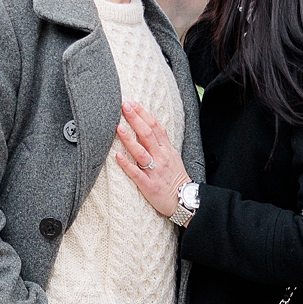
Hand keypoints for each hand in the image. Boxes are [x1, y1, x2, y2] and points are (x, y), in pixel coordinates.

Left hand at [115, 100, 189, 217]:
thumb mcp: (172, 156)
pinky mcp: (149, 185)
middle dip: (135, 119)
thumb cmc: (174, 178)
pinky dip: (127, 165)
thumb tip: (147, 127)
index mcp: (166, 149)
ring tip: (118, 127)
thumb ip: (160, 142)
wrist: (184, 200)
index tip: (132, 103)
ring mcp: (155, 171)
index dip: (143, 114)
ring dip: (129, 139)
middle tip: (124, 106)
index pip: (155, 126)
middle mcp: (161, 157)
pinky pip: (137, 174)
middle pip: (147, 134)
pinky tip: (117, 157)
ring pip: (141, 152)